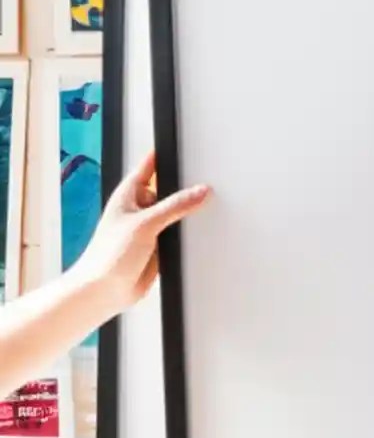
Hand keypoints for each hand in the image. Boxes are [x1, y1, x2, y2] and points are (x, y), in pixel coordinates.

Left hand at [68, 151, 210, 315]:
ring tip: (204, 210)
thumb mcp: (146, 223)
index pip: (150, 165)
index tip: (183, 147)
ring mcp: (150, 228)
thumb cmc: (107, 256)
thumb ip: (176, 206)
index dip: (165, 155)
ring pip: (176, 214)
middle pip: (169, 190)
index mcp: (129, 194)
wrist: (105, 291)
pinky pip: (178, 234)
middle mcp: (139, 209)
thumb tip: (200, 191)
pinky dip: (186, 234)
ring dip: (187, 215)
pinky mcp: (159, 246)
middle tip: (205, 184)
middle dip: (185, 189)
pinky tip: (195, 234)